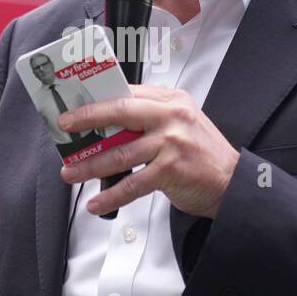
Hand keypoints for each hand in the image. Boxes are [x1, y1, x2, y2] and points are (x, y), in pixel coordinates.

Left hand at [58, 85, 239, 218]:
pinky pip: (132, 183)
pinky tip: (96, 202)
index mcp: (171, 100)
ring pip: (120, 152)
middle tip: (64, 127)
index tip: (75, 108)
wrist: (233, 183)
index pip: (127, 93)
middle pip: (120, 112)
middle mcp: (172, 116)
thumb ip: (150, 118)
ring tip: (70, 172)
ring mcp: (172, 142)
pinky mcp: (171, 169)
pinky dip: (111, 195)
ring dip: (90, 165)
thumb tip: (105, 125)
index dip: (97, 100)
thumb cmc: (201, 154)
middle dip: (87, 119)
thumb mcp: (180, 123)